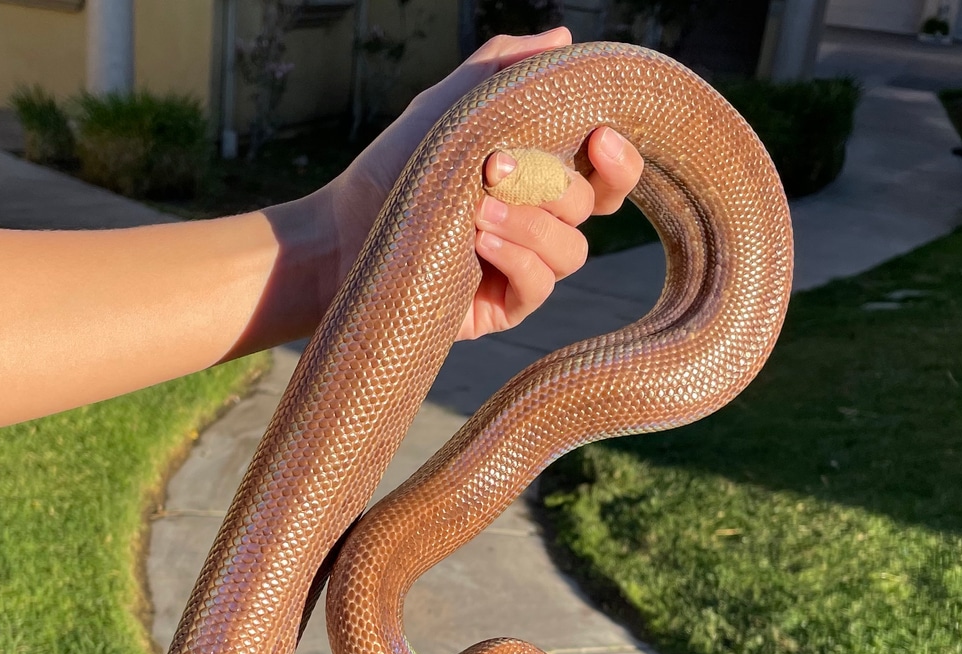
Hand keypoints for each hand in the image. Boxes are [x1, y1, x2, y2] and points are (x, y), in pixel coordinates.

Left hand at [324, 29, 643, 340]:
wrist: (343, 233)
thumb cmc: (394, 168)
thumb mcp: (449, 108)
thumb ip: (502, 69)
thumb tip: (564, 38)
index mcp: (538, 178)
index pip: (604, 175)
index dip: (618, 161)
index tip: (599, 137)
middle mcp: (539, 224)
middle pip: (590, 208)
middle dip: (554, 185)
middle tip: (497, 166)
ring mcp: (523, 269)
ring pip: (571, 251)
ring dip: (532, 225)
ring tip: (478, 211)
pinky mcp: (502, 308)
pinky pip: (539, 287)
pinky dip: (518, 261)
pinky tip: (481, 244)